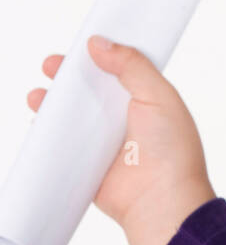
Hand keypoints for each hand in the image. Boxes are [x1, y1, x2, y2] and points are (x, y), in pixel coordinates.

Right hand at [27, 37, 216, 244]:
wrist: (161, 201)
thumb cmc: (170, 149)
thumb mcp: (158, 94)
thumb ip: (131, 65)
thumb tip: (98, 42)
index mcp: (147, 100)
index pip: (119, 71)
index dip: (98, 57)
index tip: (80, 44)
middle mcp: (126, 119)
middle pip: (90, 91)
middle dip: (68, 77)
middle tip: (50, 65)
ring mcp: (106, 144)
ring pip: (73, 118)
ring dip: (53, 105)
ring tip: (37, 96)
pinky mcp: (89, 166)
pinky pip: (64, 147)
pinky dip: (48, 135)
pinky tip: (36, 123)